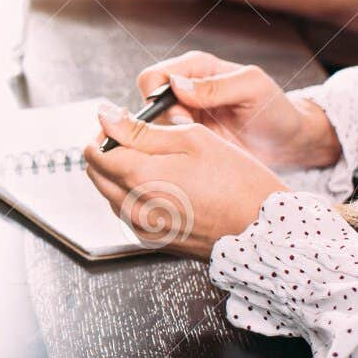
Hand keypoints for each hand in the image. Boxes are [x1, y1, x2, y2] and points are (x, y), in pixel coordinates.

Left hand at [83, 107, 290, 257]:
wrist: (263, 229)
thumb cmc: (236, 181)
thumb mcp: (191, 139)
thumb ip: (140, 129)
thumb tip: (104, 116)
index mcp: (138, 178)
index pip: (94, 152)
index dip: (105, 132)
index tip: (123, 123)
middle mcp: (132, 208)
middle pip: (96, 173)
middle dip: (108, 151)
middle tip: (137, 138)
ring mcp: (141, 228)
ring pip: (109, 193)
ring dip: (120, 173)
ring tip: (156, 161)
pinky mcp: (151, 241)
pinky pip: (126, 212)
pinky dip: (133, 194)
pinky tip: (162, 185)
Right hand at [133, 51, 341, 168]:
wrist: (285, 142)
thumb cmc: (274, 109)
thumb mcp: (253, 89)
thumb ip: (215, 86)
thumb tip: (177, 86)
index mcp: (195, 68)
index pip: (153, 77)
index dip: (158, 98)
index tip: (185, 118)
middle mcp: (182, 89)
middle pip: (145, 103)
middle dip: (162, 123)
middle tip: (190, 136)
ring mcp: (182, 115)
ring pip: (149, 127)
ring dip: (166, 140)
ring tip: (196, 148)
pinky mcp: (183, 138)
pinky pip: (160, 144)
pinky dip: (168, 152)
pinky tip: (191, 157)